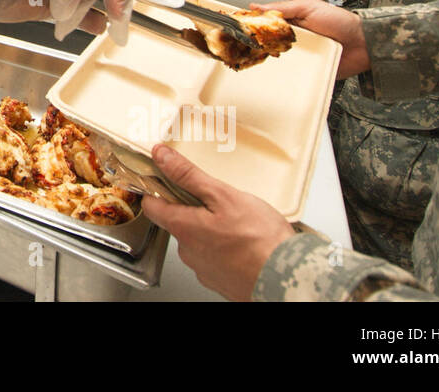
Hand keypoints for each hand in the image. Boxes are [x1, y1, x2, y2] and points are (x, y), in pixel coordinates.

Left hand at [141, 144, 295, 301]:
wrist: (287, 277)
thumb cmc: (260, 239)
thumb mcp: (223, 195)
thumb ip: (188, 176)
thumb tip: (162, 157)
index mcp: (183, 228)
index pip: (151, 206)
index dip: (155, 189)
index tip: (163, 178)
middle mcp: (188, 253)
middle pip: (177, 222)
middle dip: (193, 209)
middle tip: (217, 200)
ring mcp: (203, 269)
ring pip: (198, 241)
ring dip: (211, 230)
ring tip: (238, 223)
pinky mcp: (220, 280)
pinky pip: (214, 258)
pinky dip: (224, 249)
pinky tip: (243, 242)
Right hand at [251, 0, 368, 78]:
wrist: (364, 44)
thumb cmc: (340, 22)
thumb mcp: (309, 7)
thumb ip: (284, 7)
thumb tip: (257, 6)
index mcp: (291, 22)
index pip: (266, 24)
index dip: (252, 27)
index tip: (237, 29)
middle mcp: (293, 40)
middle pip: (268, 44)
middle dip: (256, 47)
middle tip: (243, 49)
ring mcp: (300, 56)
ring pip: (277, 61)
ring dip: (268, 62)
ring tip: (254, 63)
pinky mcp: (307, 70)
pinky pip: (291, 75)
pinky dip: (284, 76)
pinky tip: (273, 76)